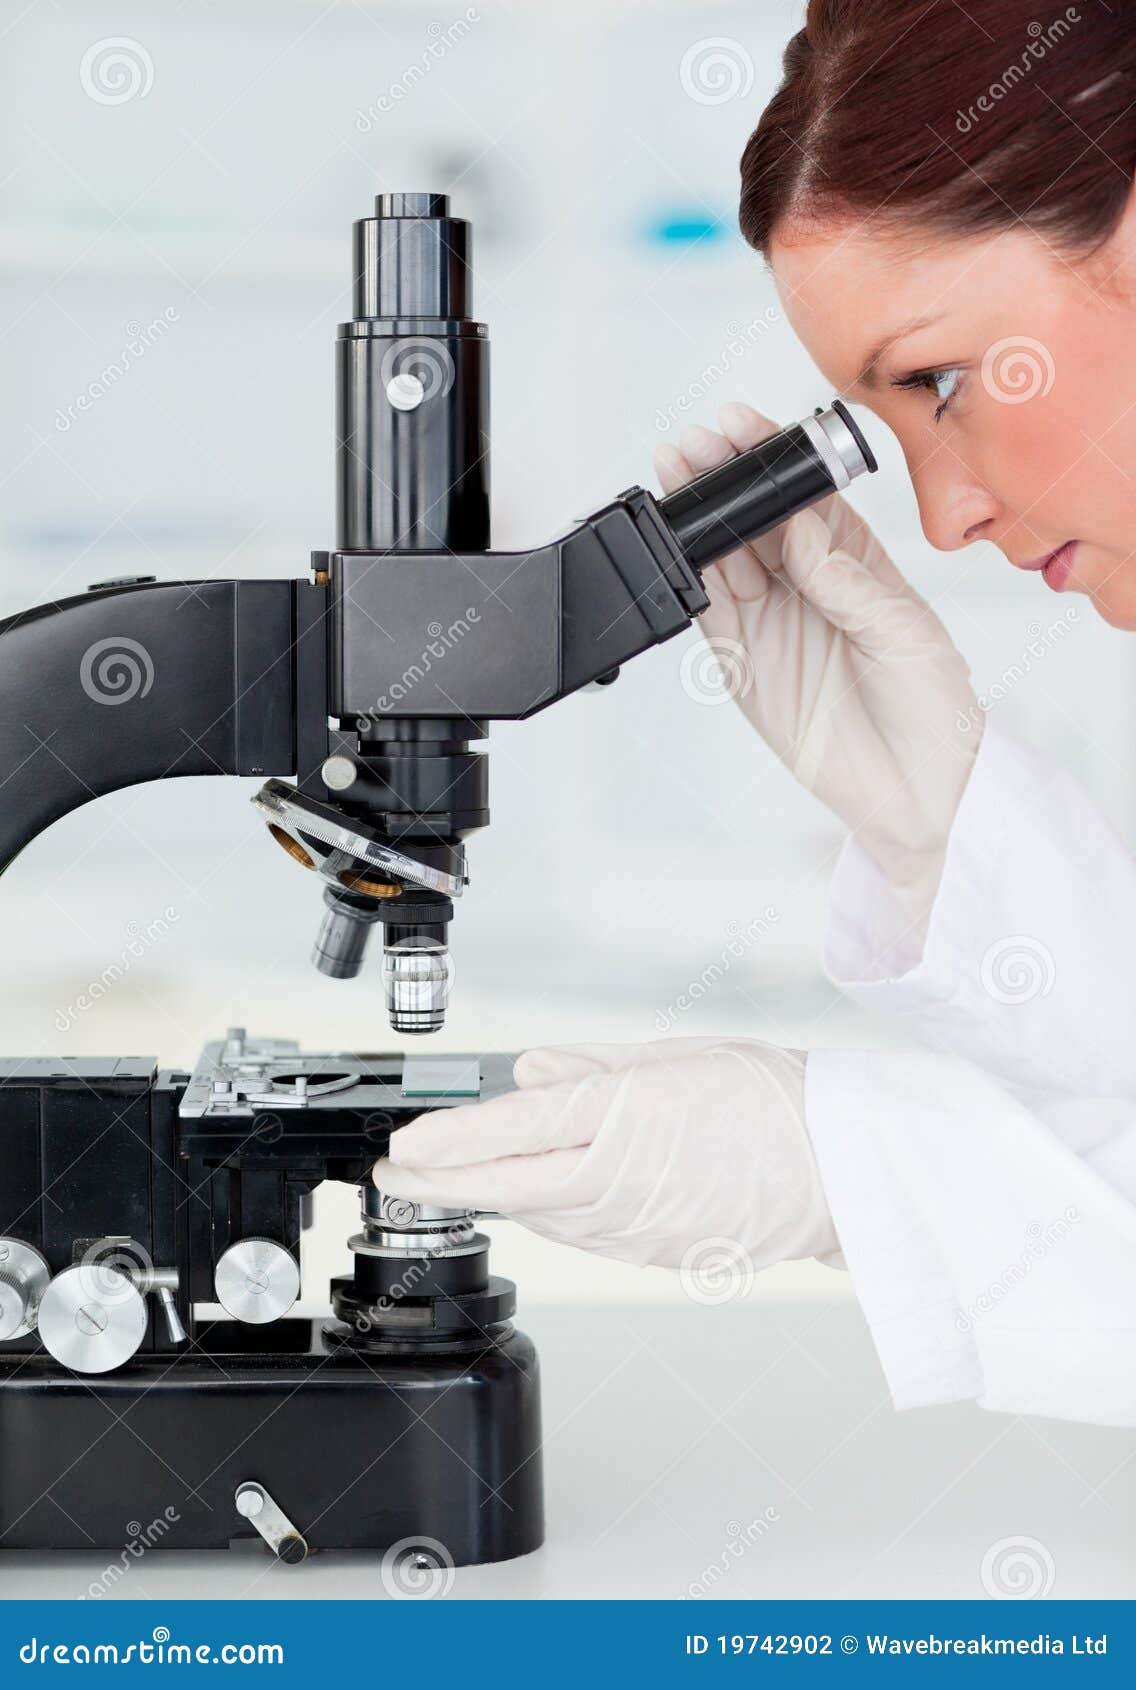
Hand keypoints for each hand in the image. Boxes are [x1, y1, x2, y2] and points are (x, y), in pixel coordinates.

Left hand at [372, 1038, 838, 1272]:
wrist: (841, 1171)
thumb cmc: (774, 1103)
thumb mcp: (681, 1056)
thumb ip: (595, 1067)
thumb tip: (531, 1071)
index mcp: (629, 1116)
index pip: (516, 1128)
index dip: (452, 1139)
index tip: (408, 1140)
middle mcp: (622, 1178)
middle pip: (508, 1187)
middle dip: (440, 1182)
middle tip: (395, 1174)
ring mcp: (635, 1227)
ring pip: (538, 1215)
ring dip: (489, 1198)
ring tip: (450, 1179)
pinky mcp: (651, 1254)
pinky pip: (579, 1235)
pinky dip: (543, 1215)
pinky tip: (528, 1198)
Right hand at [656, 403, 980, 938]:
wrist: (918, 790)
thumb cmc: (933, 707)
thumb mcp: (905, 632)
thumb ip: (847, 580)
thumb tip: (799, 532)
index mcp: (855, 560)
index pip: (804, 494)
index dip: (772, 458)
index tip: (743, 425)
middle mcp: (807, 583)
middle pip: (754, 517)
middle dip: (722, 475)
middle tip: (695, 443)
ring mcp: (771, 621)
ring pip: (723, 554)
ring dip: (697, 515)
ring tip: (674, 473)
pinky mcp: (743, 662)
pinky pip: (708, 610)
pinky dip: (687, 576)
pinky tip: (674, 540)